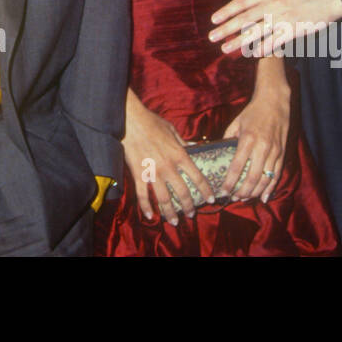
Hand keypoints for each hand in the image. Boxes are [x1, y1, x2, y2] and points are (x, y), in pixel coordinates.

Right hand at [122, 90, 215, 225]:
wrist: (131, 121)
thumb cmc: (152, 122)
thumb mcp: (172, 130)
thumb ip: (183, 142)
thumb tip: (193, 146)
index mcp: (180, 155)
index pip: (197, 178)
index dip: (205, 191)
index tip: (210, 199)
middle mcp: (169, 167)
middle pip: (183, 193)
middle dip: (188, 206)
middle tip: (191, 213)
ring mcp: (153, 173)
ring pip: (164, 199)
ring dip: (170, 212)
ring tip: (174, 220)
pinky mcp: (138, 175)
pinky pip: (143, 196)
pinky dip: (146, 208)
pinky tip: (150, 216)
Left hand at [209, 0, 341, 55]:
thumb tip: (247, 4)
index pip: (241, 2)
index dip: (226, 11)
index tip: (213, 20)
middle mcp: (273, 3)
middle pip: (244, 18)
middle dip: (226, 29)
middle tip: (211, 37)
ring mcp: (283, 17)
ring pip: (256, 32)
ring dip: (239, 42)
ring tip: (225, 49)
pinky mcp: (295, 29)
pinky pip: (275, 41)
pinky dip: (263, 49)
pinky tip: (253, 55)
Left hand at [220, 69, 289, 203]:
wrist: (275, 101)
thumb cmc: (252, 112)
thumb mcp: (236, 123)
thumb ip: (228, 138)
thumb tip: (219, 153)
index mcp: (247, 139)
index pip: (237, 166)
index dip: (230, 182)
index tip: (223, 191)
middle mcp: (262, 147)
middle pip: (252, 177)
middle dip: (242, 191)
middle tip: (234, 198)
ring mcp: (274, 151)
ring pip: (265, 178)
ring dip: (255, 192)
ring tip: (246, 199)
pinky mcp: (282, 152)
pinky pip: (277, 174)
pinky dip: (271, 187)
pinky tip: (264, 196)